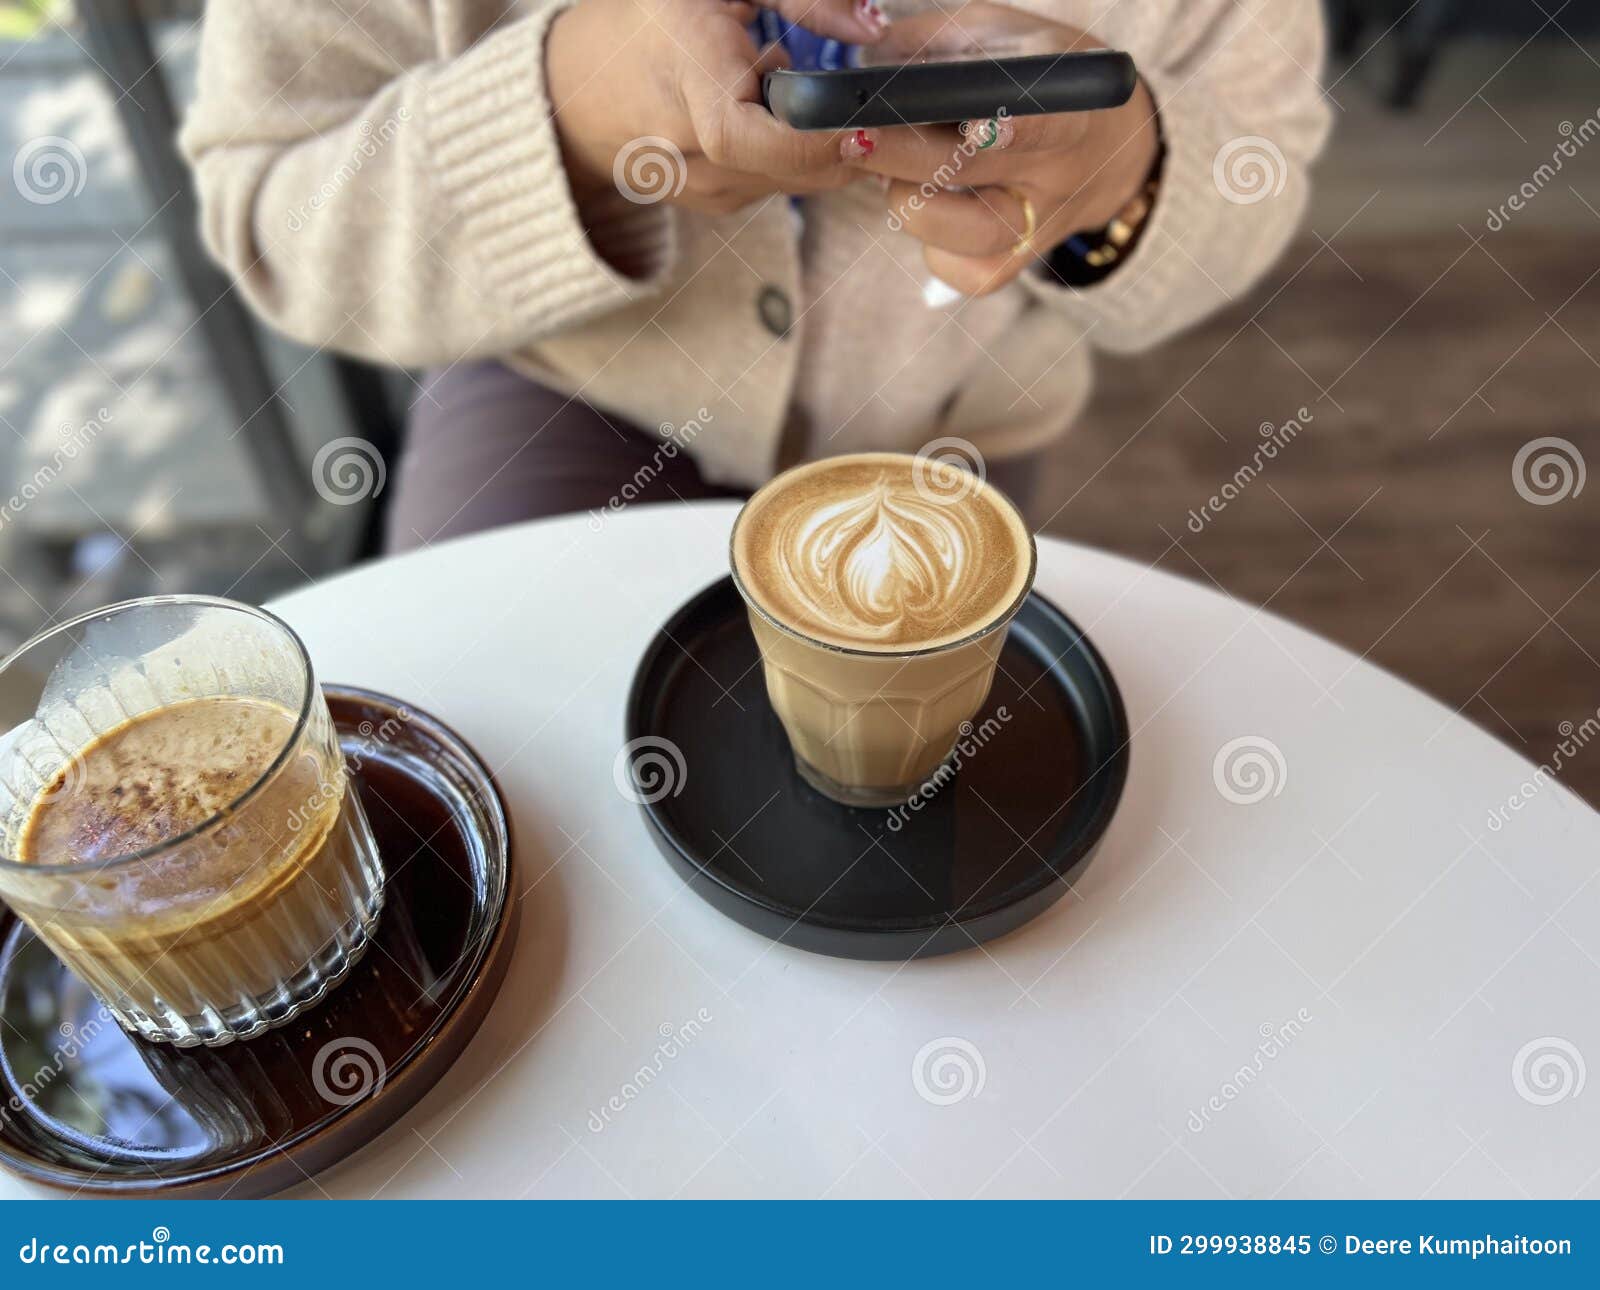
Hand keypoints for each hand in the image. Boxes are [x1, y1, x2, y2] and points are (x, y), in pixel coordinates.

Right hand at [547, 0, 890, 214]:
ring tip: (794, 90)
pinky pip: (777, 183)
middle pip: (786, 168)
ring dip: (818, 145)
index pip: (739, 135)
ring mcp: (697, 183)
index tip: (861, 129)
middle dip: (839, 144)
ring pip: (792, 181)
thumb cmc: (663, 19)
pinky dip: (794, 153)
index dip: (805, 142)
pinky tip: (772, 114)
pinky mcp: (714, 201)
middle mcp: (682, 144)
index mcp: (681, 76)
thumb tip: (870, 26)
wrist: (590, 83)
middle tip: (871, 107)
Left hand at [847, 3, 1160, 294]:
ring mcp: (1041, 221)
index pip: (1043, 119)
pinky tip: (931, 214)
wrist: (1109, 146)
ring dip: (910, 203)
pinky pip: (965, 272)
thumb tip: (866, 60)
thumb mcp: (1005, 36)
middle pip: (972, 171)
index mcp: (1066, 102)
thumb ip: (939, 41)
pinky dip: (934, 249)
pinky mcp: (1020, 262)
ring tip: (894, 175)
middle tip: (857, 137)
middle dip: (901, 153)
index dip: (1011, 127)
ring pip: (965, 232)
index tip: (973, 126)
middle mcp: (1058, 168)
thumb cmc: (1040, 77)